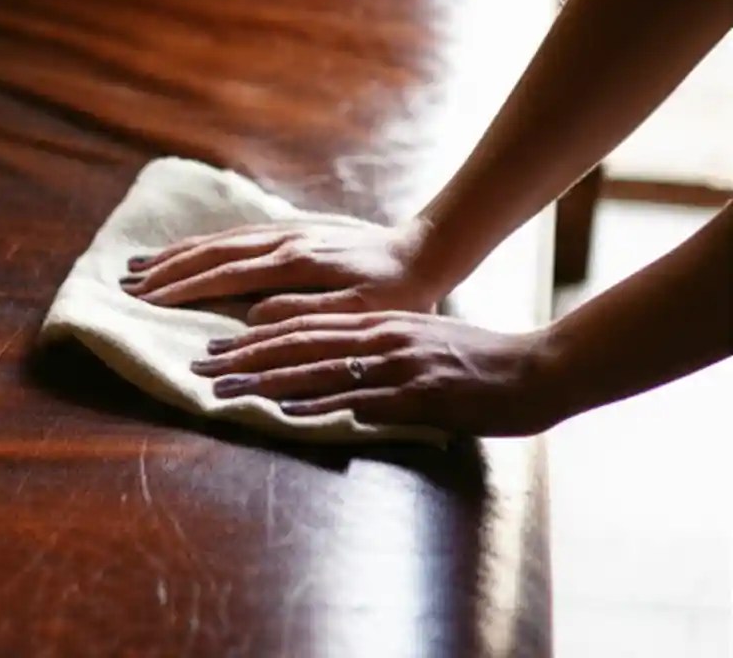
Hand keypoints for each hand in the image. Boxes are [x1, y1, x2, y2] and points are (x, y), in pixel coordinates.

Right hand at [120, 220, 442, 322]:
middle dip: (168, 269)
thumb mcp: (360, 311)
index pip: (226, 275)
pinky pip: (235, 234)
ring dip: (178, 252)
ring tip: (142, 264)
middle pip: (212, 252)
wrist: (425, 251)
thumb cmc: (397, 292)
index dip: (184, 288)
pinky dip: (203, 243)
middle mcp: (283, 241)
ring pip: (220, 239)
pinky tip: (187, 250)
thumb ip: (306, 313)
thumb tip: (253, 317)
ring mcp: (286, 232)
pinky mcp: (291, 231)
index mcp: (295, 263)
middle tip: (127, 284)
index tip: (147, 299)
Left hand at [189, 312, 560, 436]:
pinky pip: (364, 400)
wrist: (538, 369)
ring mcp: (400, 365)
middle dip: (245, 357)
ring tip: (226, 391)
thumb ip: (371, 349)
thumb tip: (327, 366)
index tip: (214, 347)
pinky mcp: (422, 394)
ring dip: (268, 381)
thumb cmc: (476, 361)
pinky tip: (290, 413)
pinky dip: (324, 405)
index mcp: (378, 323)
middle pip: (299, 343)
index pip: (302, 325)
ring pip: (321, 368)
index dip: (254, 337)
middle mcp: (381, 337)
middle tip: (199, 368)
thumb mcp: (416, 343)